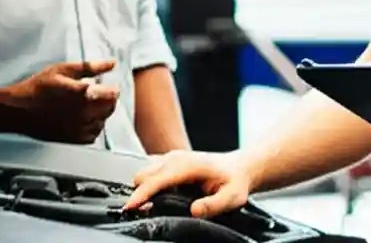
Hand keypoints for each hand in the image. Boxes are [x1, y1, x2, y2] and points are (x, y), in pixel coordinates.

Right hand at [7, 59, 118, 143]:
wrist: (19, 110)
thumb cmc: (39, 87)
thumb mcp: (63, 70)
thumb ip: (91, 67)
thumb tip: (112, 63)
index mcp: (84, 94)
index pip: (112, 94)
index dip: (112, 89)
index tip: (108, 86)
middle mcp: (84, 113)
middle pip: (110, 108)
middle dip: (108, 100)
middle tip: (100, 94)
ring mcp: (79, 128)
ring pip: (102, 122)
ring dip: (101, 113)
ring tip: (90, 105)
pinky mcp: (72, 139)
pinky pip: (92, 135)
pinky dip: (93, 127)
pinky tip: (84, 118)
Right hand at [123, 150, 255, 217]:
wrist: (239, 168)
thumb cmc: (235, 182)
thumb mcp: (231, 198)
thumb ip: (213, 205)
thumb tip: (194, 210)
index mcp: (188, 165)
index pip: (157, 179)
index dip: (142, 194)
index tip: (131, 206)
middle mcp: (176, 158)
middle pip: (143, 175)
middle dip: (139, 193)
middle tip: (145, 212)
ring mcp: (171, 158)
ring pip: (144, 173)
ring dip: (143, 189)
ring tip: (150, 207)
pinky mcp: (169, 161)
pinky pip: (150, 172)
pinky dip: (148, 185)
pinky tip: (157, 198)